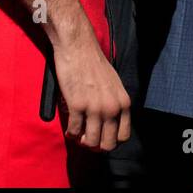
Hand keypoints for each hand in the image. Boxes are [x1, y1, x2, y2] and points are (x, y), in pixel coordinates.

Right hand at [52, 35, 130, 152]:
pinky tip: (69, 127)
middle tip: (87, 138)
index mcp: (124, 103)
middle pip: (108, 144)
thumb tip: (109, 125)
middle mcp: (112, 108)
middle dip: (96, 145)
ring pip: (90, 141)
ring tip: (77, 133)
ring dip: (82, 140)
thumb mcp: (115, 86)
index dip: (111, 141)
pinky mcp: (77, 105)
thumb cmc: (94, 65)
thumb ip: (115, 105)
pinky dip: (70, 132)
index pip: (123, 137)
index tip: (101, 137)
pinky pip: (74, 130)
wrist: (79, 48)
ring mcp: (95, 108)